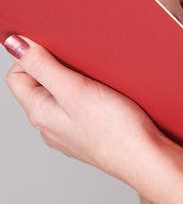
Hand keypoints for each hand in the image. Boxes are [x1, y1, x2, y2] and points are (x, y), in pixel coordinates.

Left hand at [4, 34, 162, 187]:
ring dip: (77, 78)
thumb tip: (14, 45)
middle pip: (40, 83)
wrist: (147, 159)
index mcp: (39, 113)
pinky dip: (91, 92)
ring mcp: (69, 130)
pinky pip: (81, 105)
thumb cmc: (115, 130)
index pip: (18, 75)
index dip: (32, 55)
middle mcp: (50, 124)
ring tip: (99, 76)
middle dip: (58, 65)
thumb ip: (43, 67)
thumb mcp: (75, 90)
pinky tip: (109, 92)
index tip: (57, 47)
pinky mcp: (90, 131)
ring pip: (63, 94)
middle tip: (82, 60)